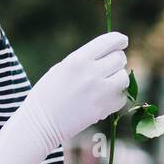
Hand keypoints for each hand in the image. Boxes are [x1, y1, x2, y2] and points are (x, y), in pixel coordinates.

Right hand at [23, 31, 129, 146]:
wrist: (39, 122)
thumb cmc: (47, 94)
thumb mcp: (61, 68)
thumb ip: (84, 60)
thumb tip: (110, 55)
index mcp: (77, 60)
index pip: (110, 41)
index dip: (119, 40)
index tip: (122, 42)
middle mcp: (90, 73)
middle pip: (120, 58)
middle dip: (115, 62)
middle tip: (108, 68)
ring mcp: (99, 92)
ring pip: (124, 77)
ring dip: (117, 80)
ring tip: (105, 85)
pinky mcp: (103, 109)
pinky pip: (122, 97)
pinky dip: (115, 98)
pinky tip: (102, 99)